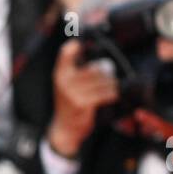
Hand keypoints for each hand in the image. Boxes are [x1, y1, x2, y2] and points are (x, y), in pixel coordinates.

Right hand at [46, 40, 119, 157]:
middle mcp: (64, 81)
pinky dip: (112, 94)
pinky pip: (104, 94)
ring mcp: (73, 93)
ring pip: (102, 81)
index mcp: (60, 74)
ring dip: (111, 85)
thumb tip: (98, 57)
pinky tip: (113, 95)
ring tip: (112, 88)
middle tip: (109, 78)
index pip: (66, 52)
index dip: (76, 45)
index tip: (83, 45)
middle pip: (94, 69)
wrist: (65, 129)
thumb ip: (74, 69)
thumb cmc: (69, 104)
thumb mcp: (65, 85)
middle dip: (105, 74)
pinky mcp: (83, 103)